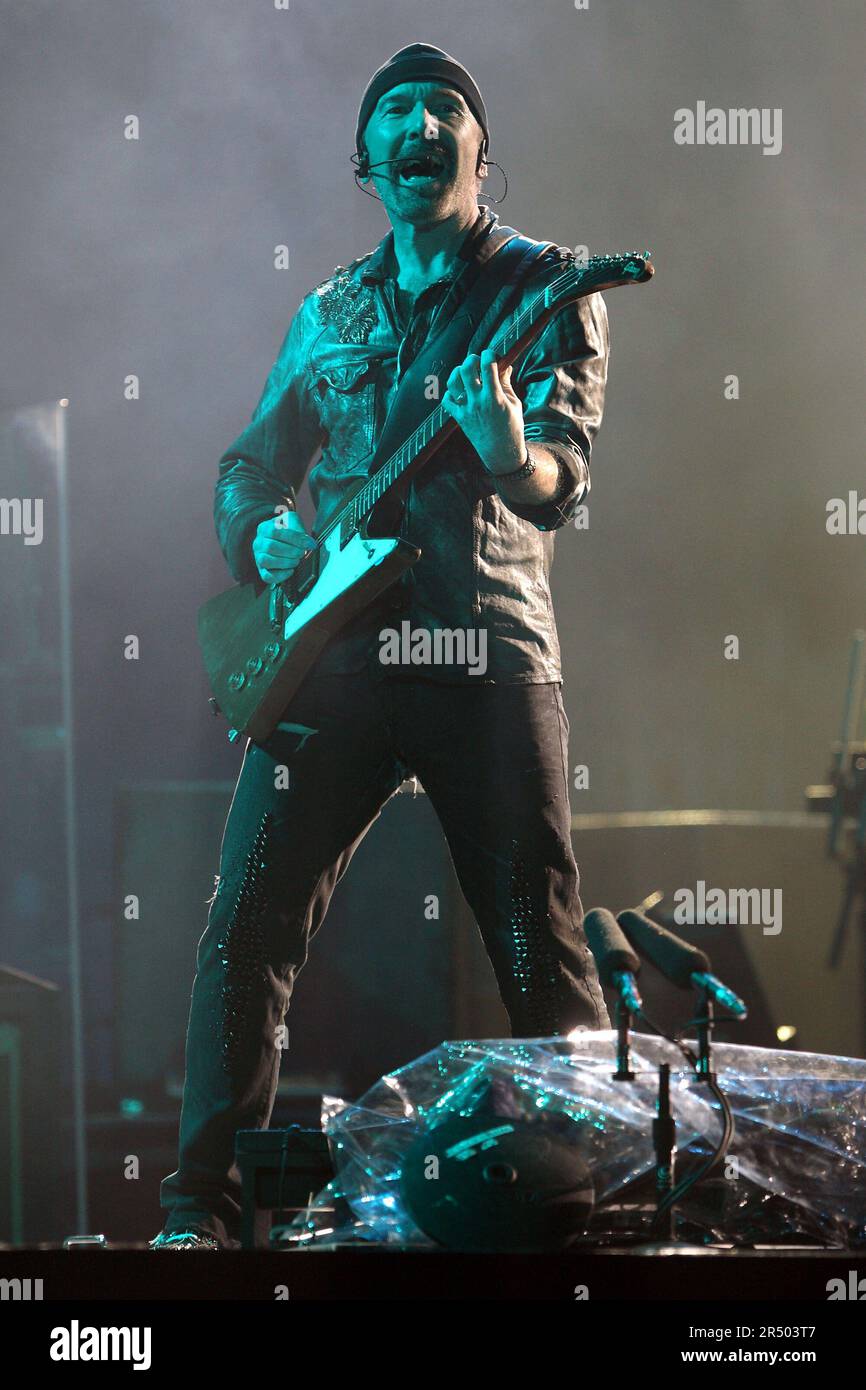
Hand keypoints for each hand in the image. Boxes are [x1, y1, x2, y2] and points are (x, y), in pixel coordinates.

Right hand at [252, 510, 314, 582]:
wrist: (283, 543)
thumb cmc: (288, 533)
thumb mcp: (292, 521)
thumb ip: (298, 526)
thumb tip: (308, 541)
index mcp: (264, 528)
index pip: (276, 531)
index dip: (294, 538)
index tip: (308, 543)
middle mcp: (258, 543)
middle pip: (271, 547)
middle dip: (291, 551)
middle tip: (302, 553)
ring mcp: (258, 557)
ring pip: (267, 561)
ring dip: (285, 562)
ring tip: (296, 561)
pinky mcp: (262, 571)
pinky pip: (267, 576)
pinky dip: (281, 575)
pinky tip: (291, 571)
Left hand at [441, 347, 525, 474]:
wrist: (501, 452)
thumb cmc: (512, 427)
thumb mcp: (514, 403)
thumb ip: (506, 383)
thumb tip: (504, 365)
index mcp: (494, 397)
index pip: (487, 366)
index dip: (489, 354)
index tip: (492, 354)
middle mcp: (477, 402)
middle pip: (466, 369)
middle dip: (472, 359)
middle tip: (478, 361)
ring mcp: (466, 410)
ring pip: (452, 382)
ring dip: (458, 372)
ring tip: (467, 373)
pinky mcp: (459, 418)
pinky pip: (447, 400)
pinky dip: (451, 392)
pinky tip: (460, 391)